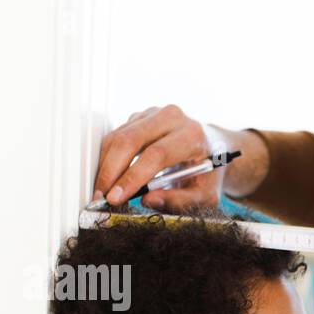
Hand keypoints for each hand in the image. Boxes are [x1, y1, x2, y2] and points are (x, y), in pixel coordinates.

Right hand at [92, 105, 266, 211]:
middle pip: (131, 140)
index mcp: (192, 135)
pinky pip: (116, 136)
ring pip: (118, 137)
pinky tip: (108, 177)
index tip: (115, 198)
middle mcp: (172, 117)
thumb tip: (149, 200)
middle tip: (101, 196)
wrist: (211, 147)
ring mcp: (153, 113)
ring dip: (105, 166)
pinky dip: (108, 158)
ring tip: (102, 191)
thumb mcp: (206, 194)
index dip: (132, 177)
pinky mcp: (140, 117)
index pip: (156, 155)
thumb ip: (181, 201)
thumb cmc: (209, 172)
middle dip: (111, 171)